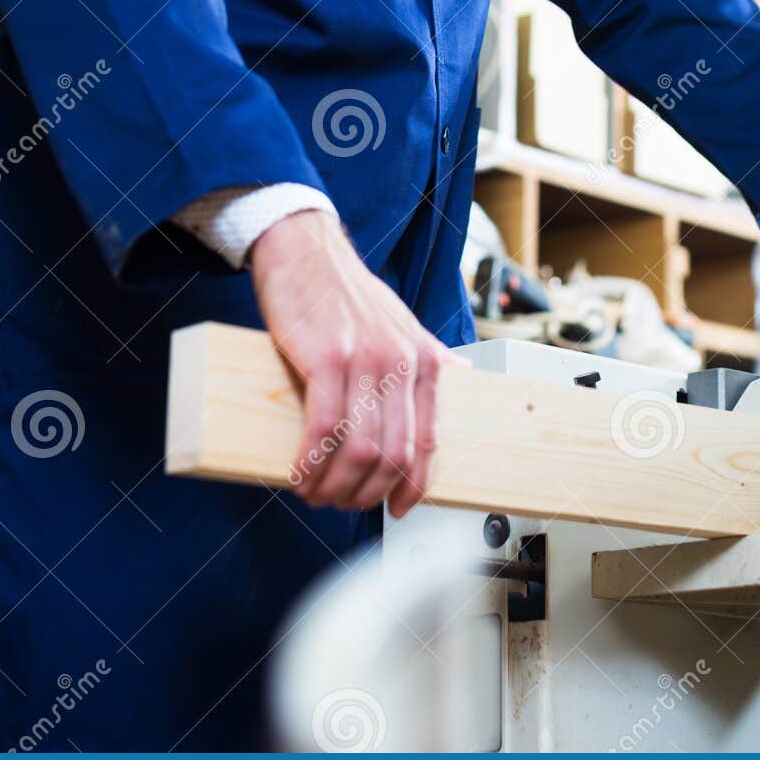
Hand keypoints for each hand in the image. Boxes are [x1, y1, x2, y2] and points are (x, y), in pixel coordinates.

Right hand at [249, 210, 463, 517]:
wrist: (305, 250)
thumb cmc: (346, 293)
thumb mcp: (401, 323)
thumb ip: (430, 352)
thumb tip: (461, 373)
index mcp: (424, 360)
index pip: (427, 442)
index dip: (412, 486)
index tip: (396, 509)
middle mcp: (402, 363)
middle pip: (392, 454)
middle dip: (365, 493)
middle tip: (340, 503)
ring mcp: (366, 360)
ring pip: (359, 449)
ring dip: (334, 485)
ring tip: (314, 492)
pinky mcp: (327, 358)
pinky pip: (323, 428)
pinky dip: (310, 462)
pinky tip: (298, 473)